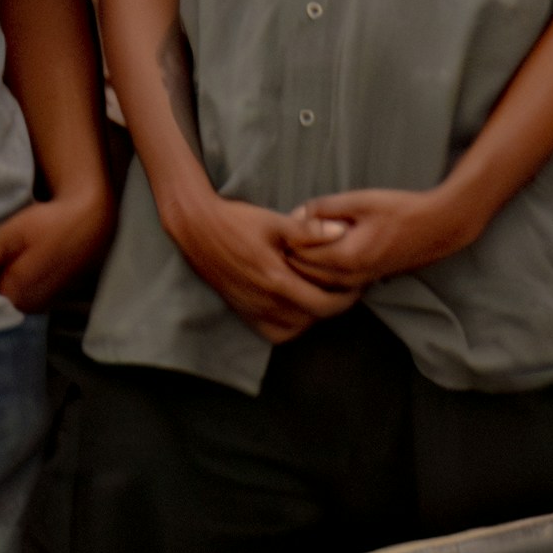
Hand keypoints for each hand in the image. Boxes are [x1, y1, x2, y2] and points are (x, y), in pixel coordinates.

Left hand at [0, 172, 115, 312]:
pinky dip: (22, 278)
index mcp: (16, 295)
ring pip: (13, 294)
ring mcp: (45, 302)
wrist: (91, 219)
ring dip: (6, 277)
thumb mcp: (10, 236)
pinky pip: (28, 291)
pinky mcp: (55, 294)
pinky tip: (23, 257)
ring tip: (4, 252)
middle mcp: (30, 306)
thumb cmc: (48, 224)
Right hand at [157, 177, 345, 345]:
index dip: (345, 300)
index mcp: (276, 280)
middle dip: (334, 306)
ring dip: (313, 317)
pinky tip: (296, 309)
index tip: (356, 287)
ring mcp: (253, 310)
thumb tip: (342, 231)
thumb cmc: (235, 221)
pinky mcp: (243, 311)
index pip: (322, 304)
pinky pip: (274, 332)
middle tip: (346, 290)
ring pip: (295, 328)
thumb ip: (308, 231)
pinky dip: (290, 326)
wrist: (197, 228)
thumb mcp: (273, 221)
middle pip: (312, 319)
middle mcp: (265, 302)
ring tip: (323, 296)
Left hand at [285, 182, 470, 295]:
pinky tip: (323, 251)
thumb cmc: (399, 210)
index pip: (299, 256)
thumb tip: (295, 215)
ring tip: (301, 240)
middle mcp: (351, 278)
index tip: (282, 223)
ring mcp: (361, 283)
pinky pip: (335, 283)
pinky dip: (322, 271)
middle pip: (305, 274)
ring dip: (306, 265)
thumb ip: (324, 209)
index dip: (286, 239)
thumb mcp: (358, 201)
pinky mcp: (369, 281)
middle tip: (285, 233)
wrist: (438, 227)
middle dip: (292, 255)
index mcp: (346, 258)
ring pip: (319, 282)